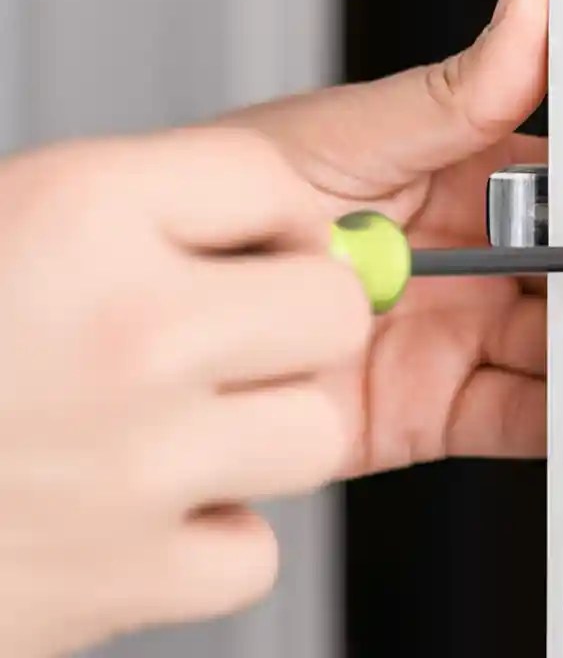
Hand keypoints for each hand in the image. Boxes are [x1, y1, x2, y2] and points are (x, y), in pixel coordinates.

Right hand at [0, 129, 371, 654]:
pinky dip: (201, 549)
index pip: (272, 183)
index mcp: (76, 210)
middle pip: (332, 311)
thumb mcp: (4, 225)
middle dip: (290, 329)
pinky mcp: (123, 577)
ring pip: (313, 434)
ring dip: (254, 442)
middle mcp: (123, 329)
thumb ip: (139, 213)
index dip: (273, 220)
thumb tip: (296, 229)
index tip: (254, 250)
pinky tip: (126, 521)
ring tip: (160, 436)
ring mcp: (132, 463)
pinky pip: (252, 554)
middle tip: (221, 348)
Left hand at [217, 0, 548, 474]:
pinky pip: (520, 423)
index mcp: (472, 187)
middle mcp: (477, 268)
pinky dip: (558, 426)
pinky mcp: (439, 412)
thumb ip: (458, 87)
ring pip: (560, 356)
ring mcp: (461, 341)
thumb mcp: (356, 129)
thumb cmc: (245, 201)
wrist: (167, 318)